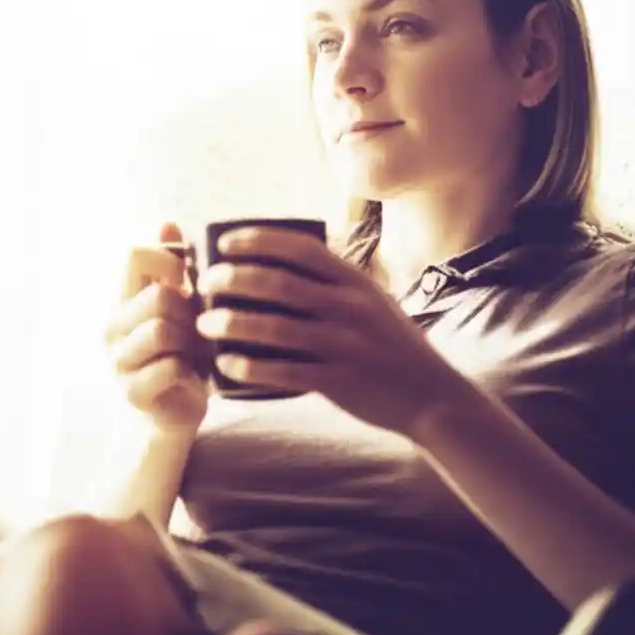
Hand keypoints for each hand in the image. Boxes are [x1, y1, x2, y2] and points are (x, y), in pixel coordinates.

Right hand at [104, 222, 211, 436]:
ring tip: (195, 354)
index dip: (170, 260)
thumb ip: (171, 271)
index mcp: (123, 301)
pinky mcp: (132, 391)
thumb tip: (167, 222)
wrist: (174, 419)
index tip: (187, 284)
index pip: (134, 254)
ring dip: (189, 342)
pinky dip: (188, 370)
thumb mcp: (179, 310)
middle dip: (189, 312)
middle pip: (158, 295)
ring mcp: (118, 361)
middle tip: (198, 331)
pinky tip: (190, 377)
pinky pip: (168, 365)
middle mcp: (112, 328)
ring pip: (161, 329)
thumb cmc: (181, 358)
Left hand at [195, 225, 455, 433]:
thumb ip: (333, 282)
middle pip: (278, 284)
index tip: (225, 243)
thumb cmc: (390, 344)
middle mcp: (349, 307)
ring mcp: (344, 345)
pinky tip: (225, 364)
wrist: (430, 395)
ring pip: (274, 328)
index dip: (258, 240)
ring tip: (204, 323)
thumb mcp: (370, 300)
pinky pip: (284, 371)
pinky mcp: (339, 381)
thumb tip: (282, 259)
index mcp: (354, 281)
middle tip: (205, 283)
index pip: (300, 248)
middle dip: (233, 279)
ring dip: (231, 323)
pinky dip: (249, 367)